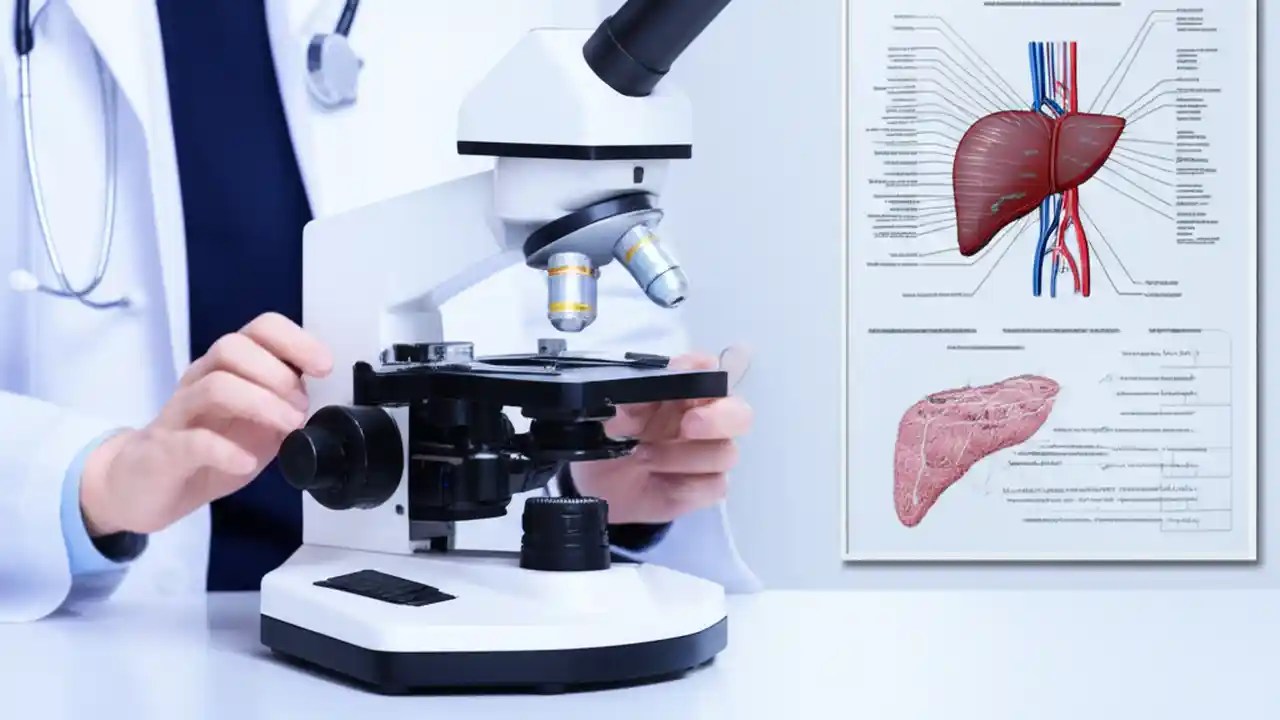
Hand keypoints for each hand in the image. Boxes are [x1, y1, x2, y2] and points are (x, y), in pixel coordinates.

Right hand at [79, 313, 332, 536]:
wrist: (143, 486)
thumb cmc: (205, 450)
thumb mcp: (257, 425)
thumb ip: (285, 407)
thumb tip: (320, 401)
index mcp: (228, 369)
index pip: (260, 330)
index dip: (296, 341)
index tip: (324, 367)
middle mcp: (201, 381)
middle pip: (233, 348)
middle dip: (277, 374)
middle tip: (299, 408)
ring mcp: (180, 414)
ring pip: (215, 386)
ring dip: (261, 404)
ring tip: (285, 428)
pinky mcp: (164, 451)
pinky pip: (193, 441)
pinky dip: (227, 450)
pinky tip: (247, 462)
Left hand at [570, 353, 752, 525]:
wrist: (596, 483)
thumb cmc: (611, 436)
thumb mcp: (611, 410)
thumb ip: (637, 391)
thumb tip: (659, 377)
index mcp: (686, 393)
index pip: (713, 375)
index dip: (706, 376)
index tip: (690, 378)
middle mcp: (706, 421)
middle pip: (741, 415)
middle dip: (719, 419)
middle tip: (688, 425)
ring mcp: (709, 456)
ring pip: (726, 453)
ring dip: (681, 457)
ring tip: (644, 456)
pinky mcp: (706, 488)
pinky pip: (714, 487)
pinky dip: (685, 486)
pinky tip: (658, 482)